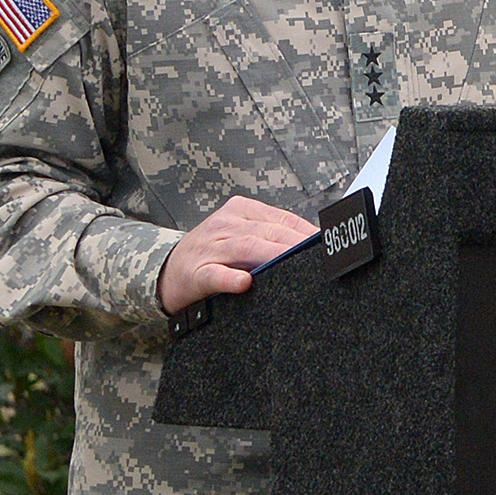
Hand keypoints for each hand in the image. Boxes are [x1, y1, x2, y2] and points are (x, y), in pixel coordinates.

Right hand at [159, 196, 317, 313]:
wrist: (165, 272)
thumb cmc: (212, 256)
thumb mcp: (240, 236)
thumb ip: (271, 236)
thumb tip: (314, 245)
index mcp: (241, 211)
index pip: (283, 219)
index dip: (308, 233)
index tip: (330, 244)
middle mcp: (226, 225)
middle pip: (269, 232)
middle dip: (298, 245)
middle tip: (323, 258)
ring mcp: (210, 248)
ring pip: (247, 248)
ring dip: (273, 256)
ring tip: (296, 265)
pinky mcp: (196, 273)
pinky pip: (216, 275)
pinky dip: (230, 279)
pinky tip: (245, 283)